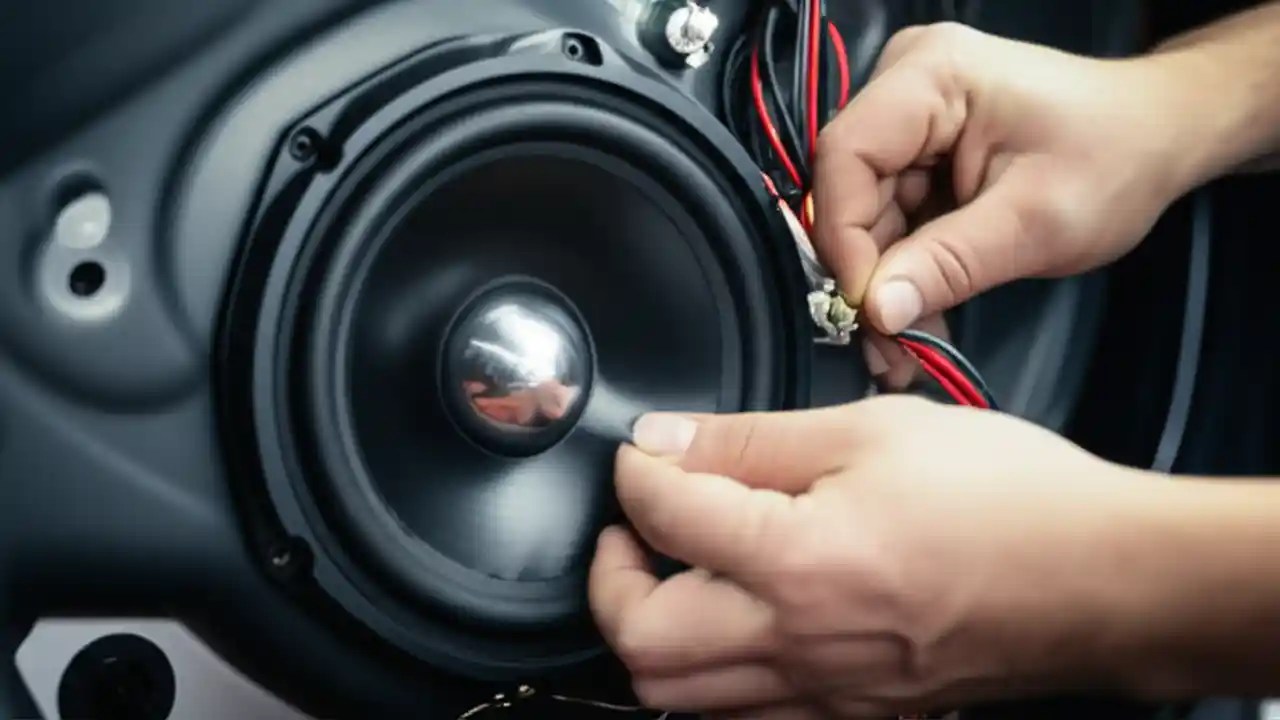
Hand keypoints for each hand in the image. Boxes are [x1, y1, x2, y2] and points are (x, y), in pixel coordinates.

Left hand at [589, 398, 1168, 717]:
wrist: (1103, 580)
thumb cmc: (1010, 502)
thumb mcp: (872, 433)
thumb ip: (752, 442)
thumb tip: (668, 440)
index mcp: (798, 561)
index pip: (663, 517)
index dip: (634, 472)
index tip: (641, 454)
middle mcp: (799, 643)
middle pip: (641, 644)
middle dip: (611, 580)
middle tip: (632, 529)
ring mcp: (825, 693)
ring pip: (682, 699)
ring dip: (653, 633)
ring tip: (676, 574)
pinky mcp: (854, 713)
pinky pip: (746, 719)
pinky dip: (712, 678)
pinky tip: (734, 624)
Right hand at [811, 24, 1201, 373]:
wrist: (1157, 139)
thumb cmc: (1115, 159)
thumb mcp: (1035, 222)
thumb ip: (950, 264)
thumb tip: (877, 311)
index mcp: (932, 75)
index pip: (846, 156)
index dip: (844, 236)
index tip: (867, 306)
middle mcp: (906, 84)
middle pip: (847, 189)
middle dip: (865, 274)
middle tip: (884, 347)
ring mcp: (909, 118)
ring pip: (863, 214)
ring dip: (882, 286)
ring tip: (902, 352)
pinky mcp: (916, 152)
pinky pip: (888, 219)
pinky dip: (902, 273)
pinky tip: (915, 320)